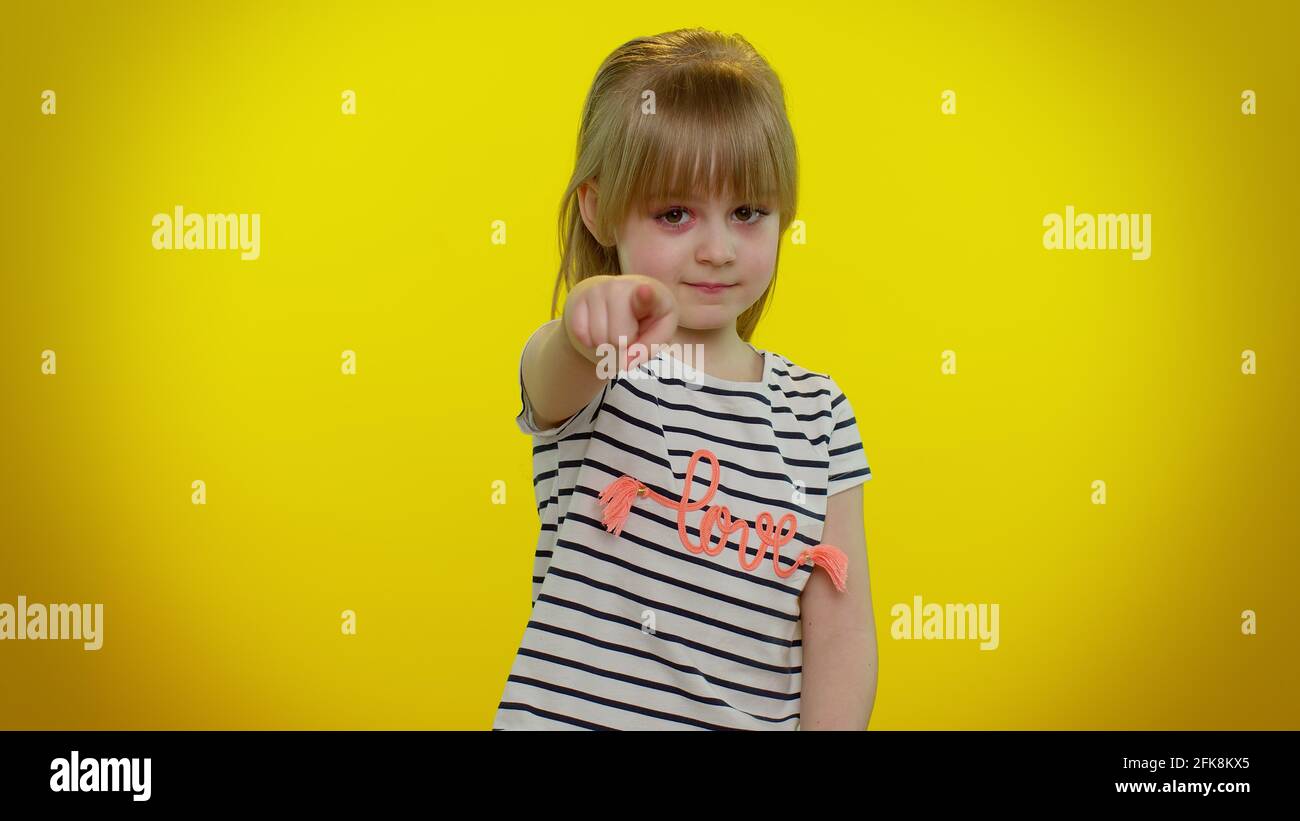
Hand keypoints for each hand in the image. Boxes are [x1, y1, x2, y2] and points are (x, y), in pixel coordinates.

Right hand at [563, 274, 677, 370]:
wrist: (627, 302)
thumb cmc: (648, 320)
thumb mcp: (659, 335)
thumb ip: (647, 350)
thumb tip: (625, 364)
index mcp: (650, 294)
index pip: (646, 296)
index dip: (644, 295)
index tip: (644, 291)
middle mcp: (620, 287)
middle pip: (617, 336)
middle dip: (623, 344)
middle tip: (629, 333)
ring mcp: (597, 291)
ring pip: (598, 338)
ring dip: (607, 344)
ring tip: (616, 330)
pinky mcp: (580, 299)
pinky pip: (580, 333)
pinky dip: (590, 341)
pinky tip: (601, 330)